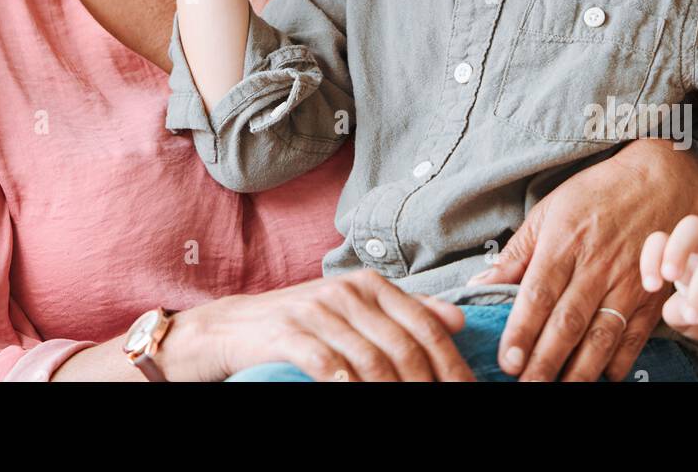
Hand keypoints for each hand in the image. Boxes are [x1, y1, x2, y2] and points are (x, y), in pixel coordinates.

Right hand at [179, 269, 475, 381]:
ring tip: (407, 412)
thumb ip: (405, 311)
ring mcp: (316, 310)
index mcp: (370, 284)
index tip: (467, 392)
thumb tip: (457, 319)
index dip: (451, 365)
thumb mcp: (353, 310)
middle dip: (428, 385)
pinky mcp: (287, 333)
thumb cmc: (300, 323)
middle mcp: (347, 292)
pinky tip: (355, 397)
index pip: (425, 326)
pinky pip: (329, 365)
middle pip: (404, 347)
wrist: (230, 327)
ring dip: (393, 393)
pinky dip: (348, 386)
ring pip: (372, 360)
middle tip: (440, 407)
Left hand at [464, 138, 697, 380]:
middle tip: (527, 386)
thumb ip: (516, 254)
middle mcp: (596, 266)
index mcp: (564, 243)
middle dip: (545, 361)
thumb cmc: (596, 194)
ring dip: (579, 370)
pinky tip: (603, 377)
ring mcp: (627, 283)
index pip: (539, 294)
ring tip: (558, 389)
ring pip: (601, 337)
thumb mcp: (548, 211)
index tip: (507, 360)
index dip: (522, 330)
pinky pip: (634, 337)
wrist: (658, 181)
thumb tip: (480, 285)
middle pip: (568, 323)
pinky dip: (619, 362)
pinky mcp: (651, 295)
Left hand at [641, 214, 697, 345]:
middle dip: (676, 249)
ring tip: (694, 317)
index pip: (662, 238)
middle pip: (692, 226)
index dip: (650, 256)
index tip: (652, 287)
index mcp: (686, 259)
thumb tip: (682, 310)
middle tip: (670, 277)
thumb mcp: (686, 318)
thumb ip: (675, 314)